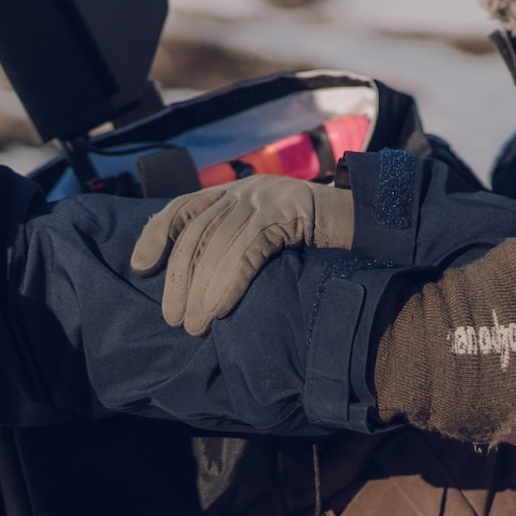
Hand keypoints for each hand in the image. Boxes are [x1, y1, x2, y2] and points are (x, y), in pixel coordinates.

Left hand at [129, 176, 355, 334]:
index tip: (139, 267)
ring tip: (194, 325)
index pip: (183, 208)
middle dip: (179, 277)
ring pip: (219, 242)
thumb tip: (199, 290)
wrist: (376, 225)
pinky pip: (248, 247)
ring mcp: (269, 196)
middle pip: (196, 231)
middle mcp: (248, 190)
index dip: (156, 235)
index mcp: (238, 193)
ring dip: (201, 289)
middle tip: (174, 318)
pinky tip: (218, 309)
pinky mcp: (290, 210)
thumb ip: (239, 250)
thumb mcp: (271, 242)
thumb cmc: (322, 246)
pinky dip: (228, 281)